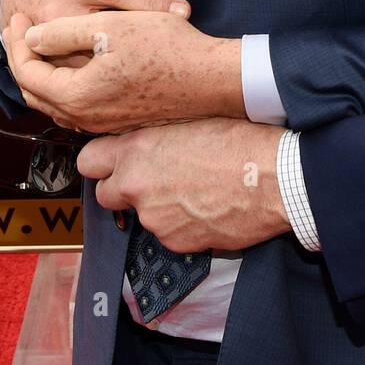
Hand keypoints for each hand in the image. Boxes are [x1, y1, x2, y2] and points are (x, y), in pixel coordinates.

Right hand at [0, 0, 188, 68]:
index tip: (183, 11)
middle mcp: (58, 12)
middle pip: (106, 29)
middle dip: (144, 38)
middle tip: (178, 44)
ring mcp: (48, 42)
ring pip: (90, 61)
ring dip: (127, 65)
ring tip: (163, 65)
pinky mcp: (44, 64)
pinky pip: (75, 82)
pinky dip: (104, 86)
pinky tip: (135, 85)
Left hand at [5, 11, 244, 132]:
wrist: (210, 79)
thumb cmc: (166, 49)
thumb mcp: (109, 27)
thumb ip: (63, 32)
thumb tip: (32, 38)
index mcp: (76, 96)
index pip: (26, 72)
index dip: (17, 42)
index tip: (19, 16)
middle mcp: (85, 118)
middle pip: (36, 91)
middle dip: (23, 59)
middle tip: (22, 31)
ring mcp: (103, 123)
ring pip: (56, 101)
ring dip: (43, 73)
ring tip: (43, 44)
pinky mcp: (119, 121)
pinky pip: (77, 107)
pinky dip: (64, 85)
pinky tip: (75, 65)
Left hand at [78, 117, 290, 251]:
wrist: (275, 178)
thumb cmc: (241, 140)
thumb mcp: (191, 121)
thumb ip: (156, 137)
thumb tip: (146, 144)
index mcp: (137, 149)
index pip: (88, 161)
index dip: (102, 162)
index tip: (114, 161)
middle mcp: (137, 186)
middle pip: (106, 195)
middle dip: (124, 188)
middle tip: (154, 178)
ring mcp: (154, 219)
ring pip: (142, 215)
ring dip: (159, 206)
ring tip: (197, 189)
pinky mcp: (175, 243)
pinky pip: (169, 233)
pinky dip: (183, 224)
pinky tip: (208, 207)